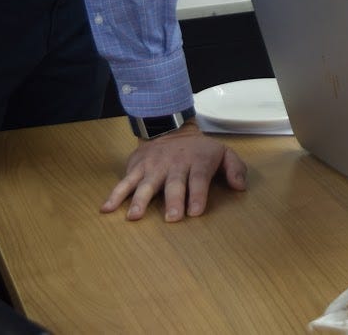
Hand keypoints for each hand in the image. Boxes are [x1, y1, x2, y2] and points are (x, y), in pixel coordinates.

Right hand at [99, 123, 246, 221]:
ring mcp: (154, 166)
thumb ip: (235, 169)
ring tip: (135, 216)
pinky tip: (107, 208)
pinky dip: (115, 194)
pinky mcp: (137, 167)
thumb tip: (240, 187)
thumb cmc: (200, 150)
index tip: (195, 212)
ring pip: (147, 183)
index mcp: (198, 162)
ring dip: (141, 200)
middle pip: (174, 183)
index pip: (199, 179)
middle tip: (171, 218)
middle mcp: (175, 164)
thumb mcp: (224, 153)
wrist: (171, 129)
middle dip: (173, 200)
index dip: (197, 195)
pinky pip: (125, 182)